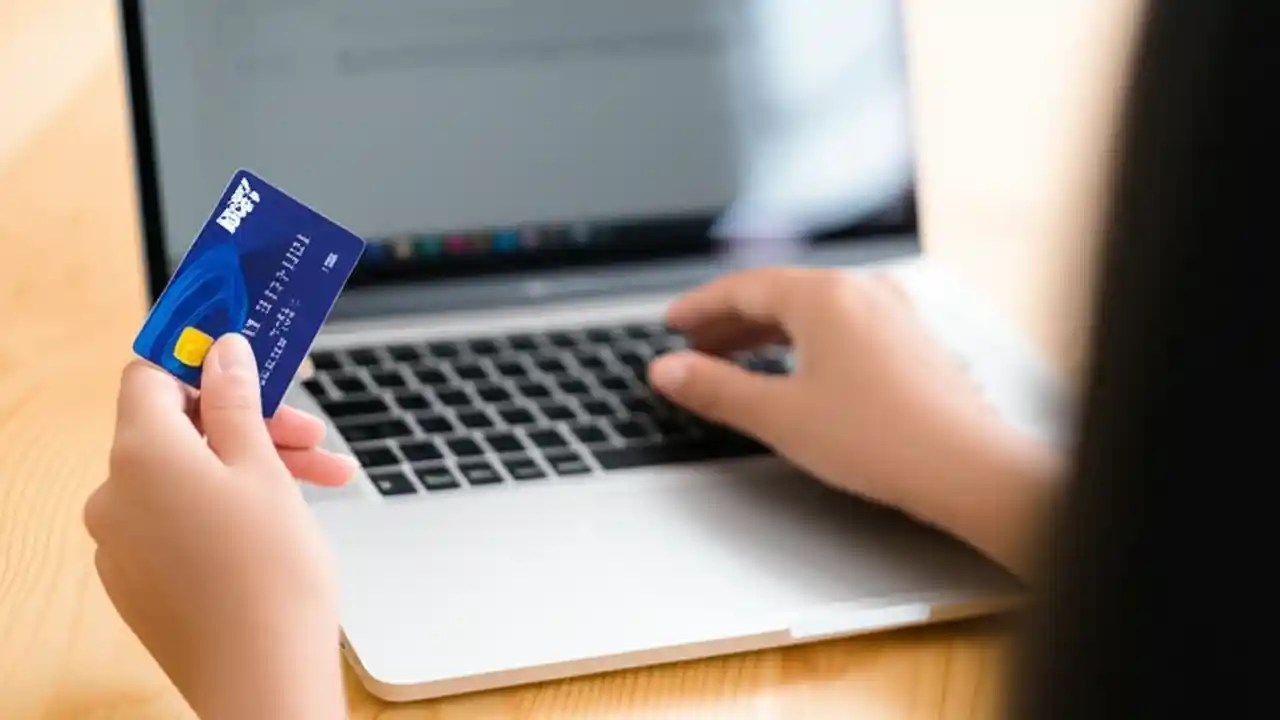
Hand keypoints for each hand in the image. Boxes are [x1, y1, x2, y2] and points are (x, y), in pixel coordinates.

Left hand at [85, 335, 348, 719]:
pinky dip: (229, 507)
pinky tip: (285, 518)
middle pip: (179, 428)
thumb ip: (236, 400)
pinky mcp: (139, 581)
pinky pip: (180, 520)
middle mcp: (114, 495)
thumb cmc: (270, 572)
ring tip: (326, 478)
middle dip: (250, 420)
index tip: (243, 348)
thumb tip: (219, 350)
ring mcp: (121, 544)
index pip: (150, 376)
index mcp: (140, 454)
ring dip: (254, 465)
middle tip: (310, 431)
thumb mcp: (263, 468)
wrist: (264, 677)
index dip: (198, 357)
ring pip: (188, 476)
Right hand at [648, 268, 1060, 576]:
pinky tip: (793, 371)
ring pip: (811, 311)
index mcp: (824, 296)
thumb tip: (669, 371)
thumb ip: (715, 388)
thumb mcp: (778, 415)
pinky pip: (842, 327)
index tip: (672, 322)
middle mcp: (861, 292)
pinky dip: (804, 342)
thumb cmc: (881, 439)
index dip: (699, 307)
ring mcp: (891, 313)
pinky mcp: (909, 341)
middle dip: (729, 321)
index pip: (743, 287)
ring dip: (765, 333)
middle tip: (694, 345)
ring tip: (733, 359)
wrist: (964, 467)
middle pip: (777, 295)